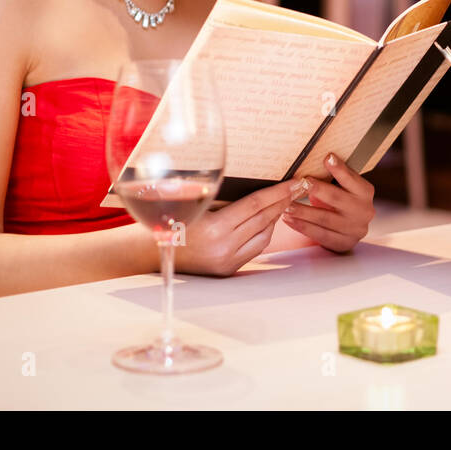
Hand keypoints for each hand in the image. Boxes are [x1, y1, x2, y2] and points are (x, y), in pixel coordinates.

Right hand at [175, 181, 298, 276]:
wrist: (150, 252)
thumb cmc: (169, 219)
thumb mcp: (192, 201)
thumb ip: (221, 194)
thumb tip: (254, 180)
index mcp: (214, 228)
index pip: (256, 204)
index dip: (278, 191)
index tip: (295, 181)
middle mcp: (223, 247)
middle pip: (264, 219)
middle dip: (284, 201)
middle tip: (301, 187)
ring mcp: (227, 261)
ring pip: (264, 235)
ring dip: (276, 217)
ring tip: (284, 200)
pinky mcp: (228, 269)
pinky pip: (255, 248)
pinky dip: (264, 231)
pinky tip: (268, 219)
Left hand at [282, 153, 374, 252]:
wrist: (348, 230)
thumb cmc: (340, 201)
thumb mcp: (343, 189)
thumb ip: (333, 179)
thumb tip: (311, 165)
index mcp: (365, 192)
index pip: (352, 179)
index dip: (340, 169)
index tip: (327, 157)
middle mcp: (364, 211)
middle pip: (337, 198)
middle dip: (317, 189)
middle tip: (300, 183)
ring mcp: (355, 229)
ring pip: (325, 218)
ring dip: (303, 211)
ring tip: (286, 205)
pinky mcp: (344, 243)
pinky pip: (320, 234)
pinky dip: (302, 226)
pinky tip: (289, 220)